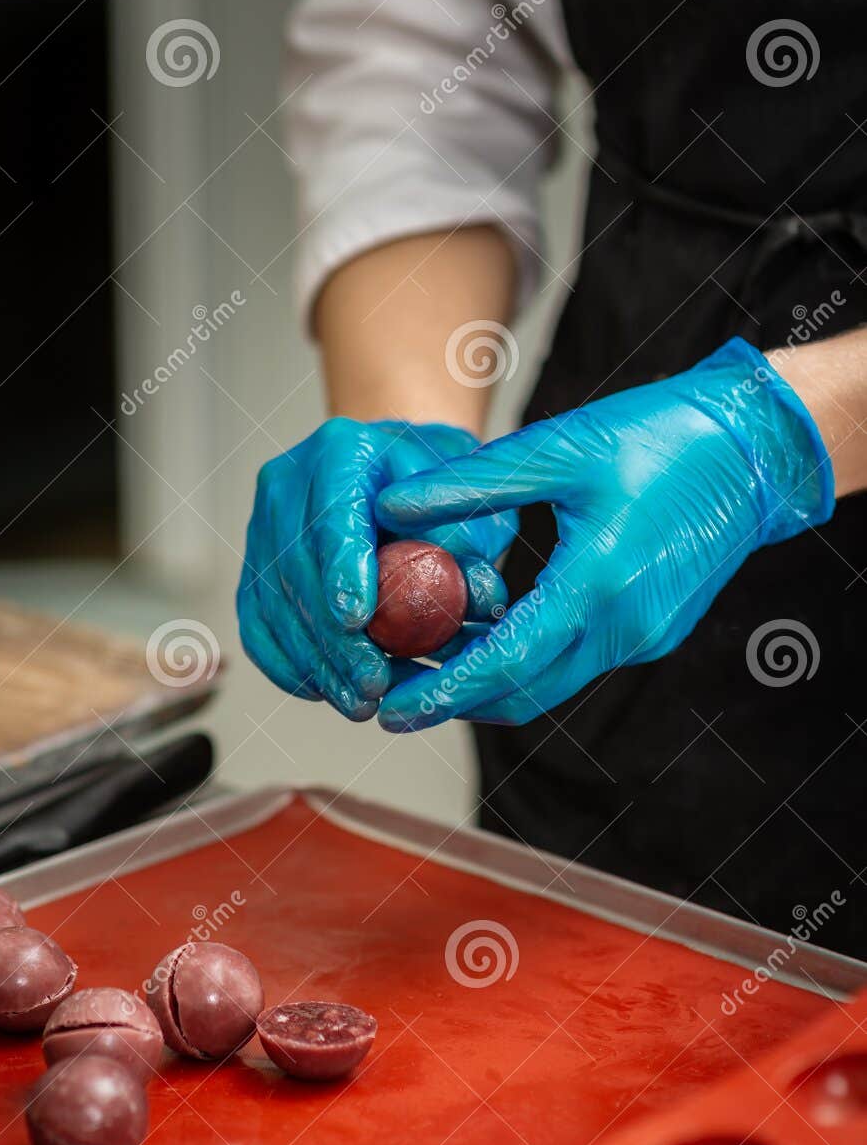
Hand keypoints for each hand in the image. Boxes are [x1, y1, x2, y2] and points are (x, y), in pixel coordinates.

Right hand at [237, 418, 516, 718]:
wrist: (396, 475)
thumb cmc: (439, 486)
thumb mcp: (471, 500)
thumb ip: (471, 544)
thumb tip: (477, 597)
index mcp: (341, 449)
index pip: (333, 512)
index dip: (341, 568)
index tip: (358, 620)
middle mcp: (289, 482)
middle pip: (298, 566)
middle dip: (333, 636)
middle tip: (372, 684)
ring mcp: (263, 525)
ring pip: (274, 603)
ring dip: (316, 662)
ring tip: (360, 703)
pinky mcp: (255, 566)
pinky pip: (258, 625)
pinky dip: (289, 665)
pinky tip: (324, 692)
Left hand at [374, 339, 833, 730]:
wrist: (753, 449)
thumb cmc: (659, 436)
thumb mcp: (557, 449)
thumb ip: (472, 484)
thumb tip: (391, 507)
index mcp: (599, 583)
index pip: (507, 664)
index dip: (445, 691)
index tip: (392, 707)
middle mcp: (625, 626)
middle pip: (525, 693)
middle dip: (455, 701)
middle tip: (391, 694)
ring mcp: (644, 635)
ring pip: (551, 681)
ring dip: (491, 680)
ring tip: (427, 660)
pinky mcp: (654, 630)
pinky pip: (578, 660)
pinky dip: (528, 658)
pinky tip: (488, 630)